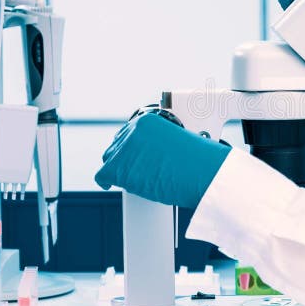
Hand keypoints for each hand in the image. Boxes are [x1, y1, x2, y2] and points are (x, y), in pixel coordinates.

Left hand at [95, 113, 230, 208]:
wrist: (202, 173)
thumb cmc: (197, 161)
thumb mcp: (176, 143)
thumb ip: (159, 144)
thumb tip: (151, 155)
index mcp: (148, 120)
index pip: (129, 132)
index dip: (131, 147)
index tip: (133, 155)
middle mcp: (132, 130)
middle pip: (118, 144)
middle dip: (123, 157)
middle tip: (133, 168)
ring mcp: (123, 148)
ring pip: (109, 159)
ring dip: (117, 168)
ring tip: (131, 178)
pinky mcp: (117, 167)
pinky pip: (103, 176)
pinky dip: (105, 181)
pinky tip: (109, 185)